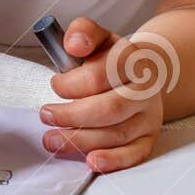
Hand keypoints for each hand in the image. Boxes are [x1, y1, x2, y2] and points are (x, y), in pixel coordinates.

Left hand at [39, 17, 168, 171]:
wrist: (146, 73)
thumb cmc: (113, 59)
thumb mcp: (98, 38)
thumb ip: (83, 32)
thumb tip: (73, 44)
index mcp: (132, 60)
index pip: (102, 74)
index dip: (72, 83)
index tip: (54, 84)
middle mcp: (145, 89)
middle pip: (110, 108)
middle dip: (72, 115)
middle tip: (46, 114)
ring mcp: (149, 116)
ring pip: (117, 133)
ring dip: (81, 140)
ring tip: (51, 139)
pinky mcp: (148, 137)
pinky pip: (135, 154)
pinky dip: (114, 160)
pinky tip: (91, 162)